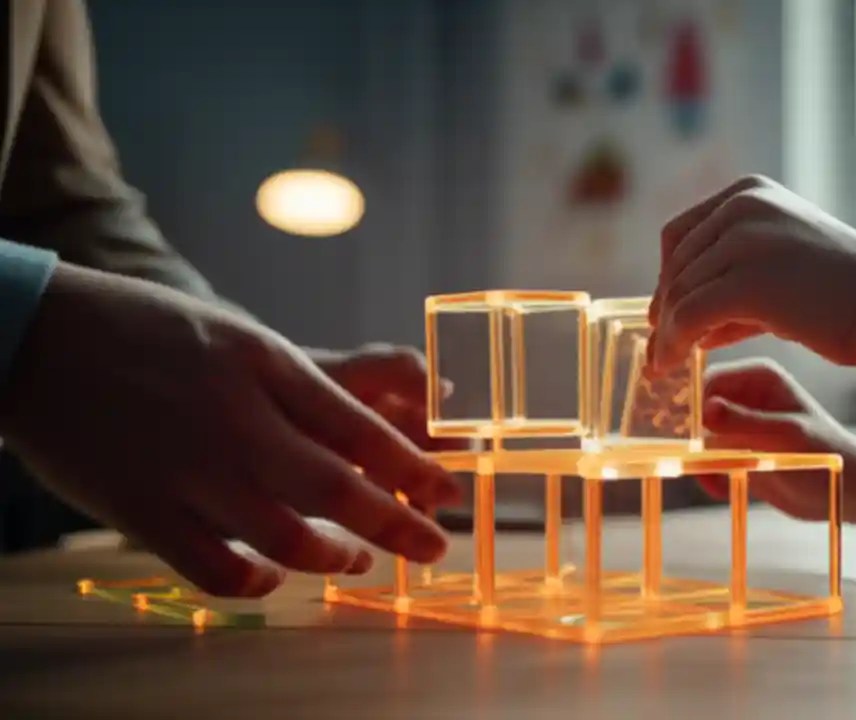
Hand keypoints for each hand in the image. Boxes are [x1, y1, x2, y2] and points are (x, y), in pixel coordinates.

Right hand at [0, 264, 458, 596]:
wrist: (40, 339)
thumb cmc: (157, 333)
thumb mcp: (244, 337)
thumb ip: (312, 382)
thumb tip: (400, 411)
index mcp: (265, 367)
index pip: (359, 428)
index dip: (413, 468)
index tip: (449, 493)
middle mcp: (234, 420)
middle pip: (338, 489)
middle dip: (399, 525)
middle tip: (434, 547)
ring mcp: (188, 470)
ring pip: (285, 539)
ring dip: (333, 557)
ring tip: (356, 558)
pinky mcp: (143, 511)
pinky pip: (215, 570)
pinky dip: (256, 584)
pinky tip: (274, 576)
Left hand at [648, 174, 855, 370]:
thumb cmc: (845, 295)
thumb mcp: (781, 266)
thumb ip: (732, 279)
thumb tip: (681, 317)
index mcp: (749, 192)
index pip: (681, 234)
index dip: (667, 277)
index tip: (664, 312)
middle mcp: (742, 206)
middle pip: (676, 265)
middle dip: (664, 309)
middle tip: (658, 347)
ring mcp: (744, 240)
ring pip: (679, 293)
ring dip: (666, 333)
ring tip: (662, 363)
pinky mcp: (748, 281)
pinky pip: (689, 317)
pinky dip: (672, 345)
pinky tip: (670, 365)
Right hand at [698, 358, 855, 520]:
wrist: (846, 488)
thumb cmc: (824, 453)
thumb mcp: (784, 435)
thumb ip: (743, 422)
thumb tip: (705, 410)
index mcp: (757, 378)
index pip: (708, 382)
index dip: (692, 406)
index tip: (688, 435)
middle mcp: (744, 398)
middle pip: (698, 412)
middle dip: (694, 439)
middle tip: (701, 462)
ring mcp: (739, 427)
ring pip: (699, 441)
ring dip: (703, 462)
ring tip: (720, 479)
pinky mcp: (738, 454)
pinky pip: (709, 463)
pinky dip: (711, 478)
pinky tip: (725, 489)